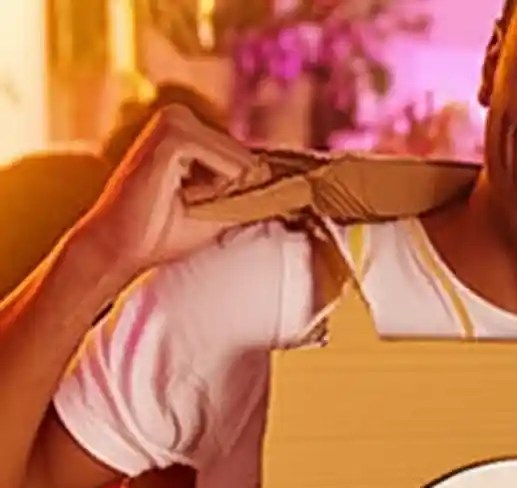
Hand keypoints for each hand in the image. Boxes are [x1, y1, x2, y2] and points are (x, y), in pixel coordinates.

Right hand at [75, 105, 257, 281]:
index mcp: (189, 128)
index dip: (242, 192)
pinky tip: (178, 196)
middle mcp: (180, 115)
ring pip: (244, 164)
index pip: (249, 159)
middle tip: (187, 208)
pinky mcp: (174, 135)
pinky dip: (216, 191)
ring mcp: (175, 119)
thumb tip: (304, 189)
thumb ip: (254, 192)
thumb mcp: (221, 208)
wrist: (118, 249)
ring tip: (183, 204)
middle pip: (251, 159)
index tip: (207, 208)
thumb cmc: (163, 232)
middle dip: (233, 194)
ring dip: (223, 195)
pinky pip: (229, 166)